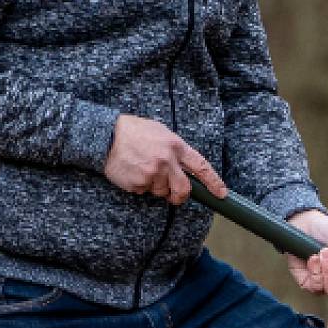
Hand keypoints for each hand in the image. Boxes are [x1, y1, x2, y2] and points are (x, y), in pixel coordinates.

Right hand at [104, 114, 224, 203]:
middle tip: (175, 196)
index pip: (201, 167)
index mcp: (176, 146)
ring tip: (143, 170)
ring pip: (162, 192)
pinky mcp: (138, 183)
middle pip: (184, 189)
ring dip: (156, 187)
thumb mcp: (161, 132)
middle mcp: (167, 161)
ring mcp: (153, 174)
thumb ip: (175, 149)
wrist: (106, 136)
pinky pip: (144, 191)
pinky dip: (140, 186)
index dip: (213, 182)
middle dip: (181, 196)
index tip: (221, 193)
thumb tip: (186, 166)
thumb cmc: (134, 132)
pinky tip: (133, 172)